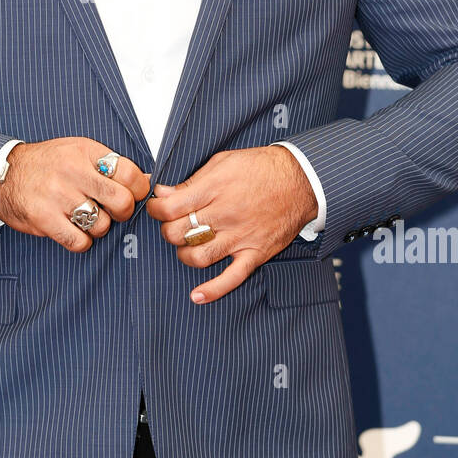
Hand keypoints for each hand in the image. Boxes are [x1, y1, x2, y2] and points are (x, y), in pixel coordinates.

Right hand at [0, 138, 150, 251]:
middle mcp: (72, 172)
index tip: (133, 194)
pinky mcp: (44, 219)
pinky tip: (75, 231)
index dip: (138, 189)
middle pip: (121, 200)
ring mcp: (58, 196)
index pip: (129, 173)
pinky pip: (79, 242)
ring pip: (101, 224)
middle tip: (115, 210)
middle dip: (123, 211)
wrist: (3, 173)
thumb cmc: (45, 164)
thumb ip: (109, 164)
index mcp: (84, 152)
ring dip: (99, 227)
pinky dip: (82, 242)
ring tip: (86, 218)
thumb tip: (145, 180)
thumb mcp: (77, 150)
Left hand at [145, 145, 317, 303]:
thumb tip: (164, 192)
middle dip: (167, 230)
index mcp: (214, 189)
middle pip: (179, 233)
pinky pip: (232, 278)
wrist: (301, 179)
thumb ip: (192, 180)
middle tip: (171, 224)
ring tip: (186, 244)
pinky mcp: (255, 253)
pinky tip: (197, 296)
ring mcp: (240, 237)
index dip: (155, 210)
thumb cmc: (261, 167)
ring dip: (184, 253)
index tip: (156, 208)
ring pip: (197, 256)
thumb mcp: (222, 162)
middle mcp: (225, 215)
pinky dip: (213, 290)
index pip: (170, 208)